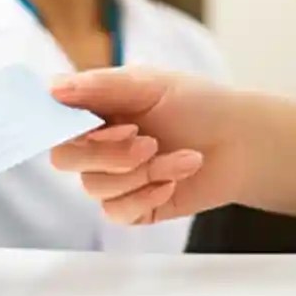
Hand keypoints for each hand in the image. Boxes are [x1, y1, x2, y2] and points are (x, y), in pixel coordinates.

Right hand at [51, 67, 249, 224]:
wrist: (243, 144)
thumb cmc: (199, 105)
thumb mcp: (151, 84)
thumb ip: (101, 86)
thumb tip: (52, 88)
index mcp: (95, 109)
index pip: (54, 120)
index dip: (67, 126)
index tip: (105, 124)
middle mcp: (97, 144)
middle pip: (64, 158)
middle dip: (107, 154)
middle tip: (148, 142)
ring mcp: (113, 177)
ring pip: (94, 187)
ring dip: (141, 172)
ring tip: (181, 157)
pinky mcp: (131, 206)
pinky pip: (116, 211)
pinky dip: (147, 195)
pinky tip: (173, 181)